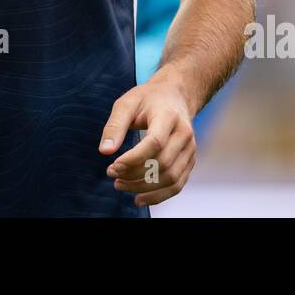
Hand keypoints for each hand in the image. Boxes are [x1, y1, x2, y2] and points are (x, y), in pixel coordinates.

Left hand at [100, 78, 195, 206]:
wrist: (175, 96)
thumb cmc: (148, 99)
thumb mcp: (127, 103)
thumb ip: (115, 125)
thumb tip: (104, 151)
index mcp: (169, 116)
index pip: (155, 142)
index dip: (134, 158)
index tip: (114, 166)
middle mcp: (184, 134)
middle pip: (163, 163)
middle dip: (135, 174)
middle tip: (112, 174)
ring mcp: (190, 149)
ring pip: (171, 178)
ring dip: (144, 188)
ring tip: (121, 185)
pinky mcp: (190, 161)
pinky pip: (177, 184)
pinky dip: (159, 196)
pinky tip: (139, 198)